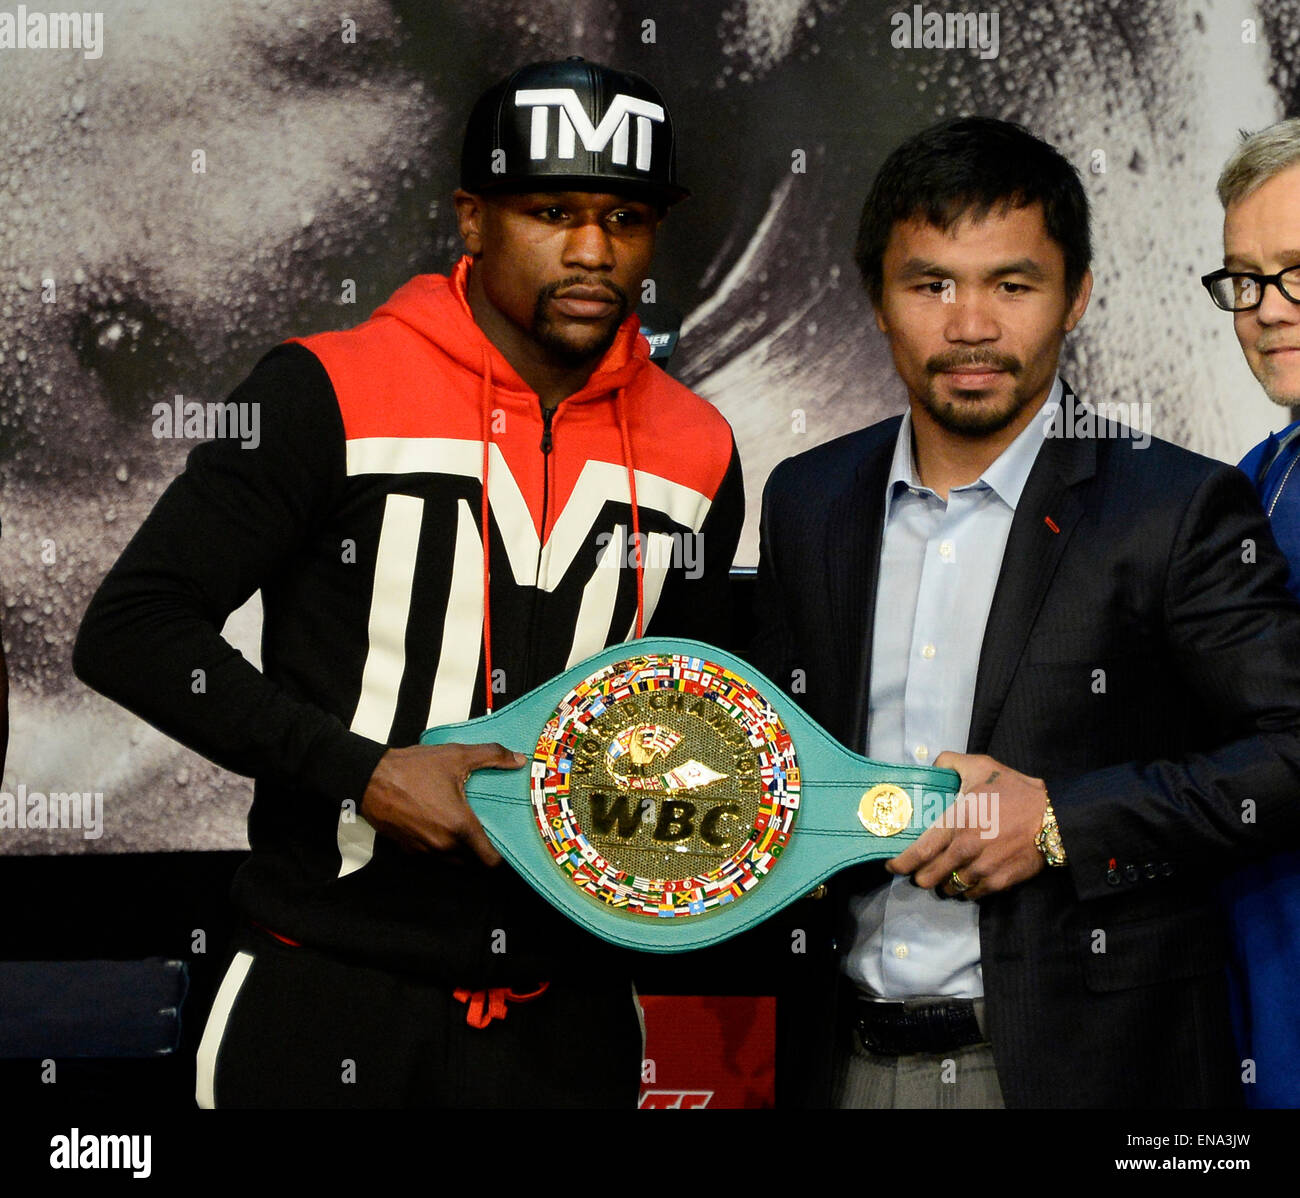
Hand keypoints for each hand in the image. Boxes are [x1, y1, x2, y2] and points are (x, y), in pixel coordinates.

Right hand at [359, 742, 527, 865]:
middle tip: (484, 828)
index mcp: (459, 826)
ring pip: (451, 859)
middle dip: (479, 848)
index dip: (501, 855)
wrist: (369, 778)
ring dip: (459, 848)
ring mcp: (424, 850)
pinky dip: (438, 844)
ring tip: (461, 824)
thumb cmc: (411, 769)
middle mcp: (443, 844)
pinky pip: (431, 854)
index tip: (505, 843)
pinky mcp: (408, 849)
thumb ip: (492, 756)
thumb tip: (517, 759)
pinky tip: (438, 822)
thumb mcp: (456, 756)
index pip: (489, 860)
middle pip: (472, 860)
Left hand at [885, 752, 1047, 899]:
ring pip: (950, 888)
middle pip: (930, 876)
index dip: (901, 863)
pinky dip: (964, 890)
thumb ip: (950, 762)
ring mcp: (983, 869)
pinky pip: (972, 894)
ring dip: (942, 884)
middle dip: (920, 876)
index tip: (892, 866)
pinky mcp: (999, 882)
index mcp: (957, 822)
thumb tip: (931, 766)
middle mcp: (966, 850)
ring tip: (941, 876)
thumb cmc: (1014, 791)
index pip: (920, 851)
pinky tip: (964, 880)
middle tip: (917, 870)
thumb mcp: (981, 766)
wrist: (1054, 817)